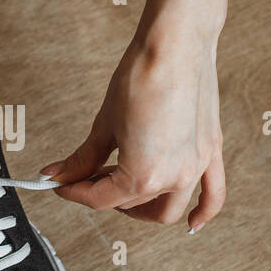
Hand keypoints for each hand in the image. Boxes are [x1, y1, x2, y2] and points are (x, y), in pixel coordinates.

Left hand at [42, 31, 224, 228]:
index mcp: (143, 174)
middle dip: (104, 195)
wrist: (176, 45)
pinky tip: (192, 225)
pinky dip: (203, 213)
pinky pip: (213, 193)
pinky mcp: (211, 151)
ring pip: (168, 207)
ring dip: (143, 208)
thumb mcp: (104, 124)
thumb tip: (58, 175)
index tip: (60, 184)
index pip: (101, 198)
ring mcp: (196, 167)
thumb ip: (84, 158)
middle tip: (86, 179)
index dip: (74, 192)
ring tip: (123, 193)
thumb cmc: (140, 78)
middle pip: (131, 202)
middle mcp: (173, 178)